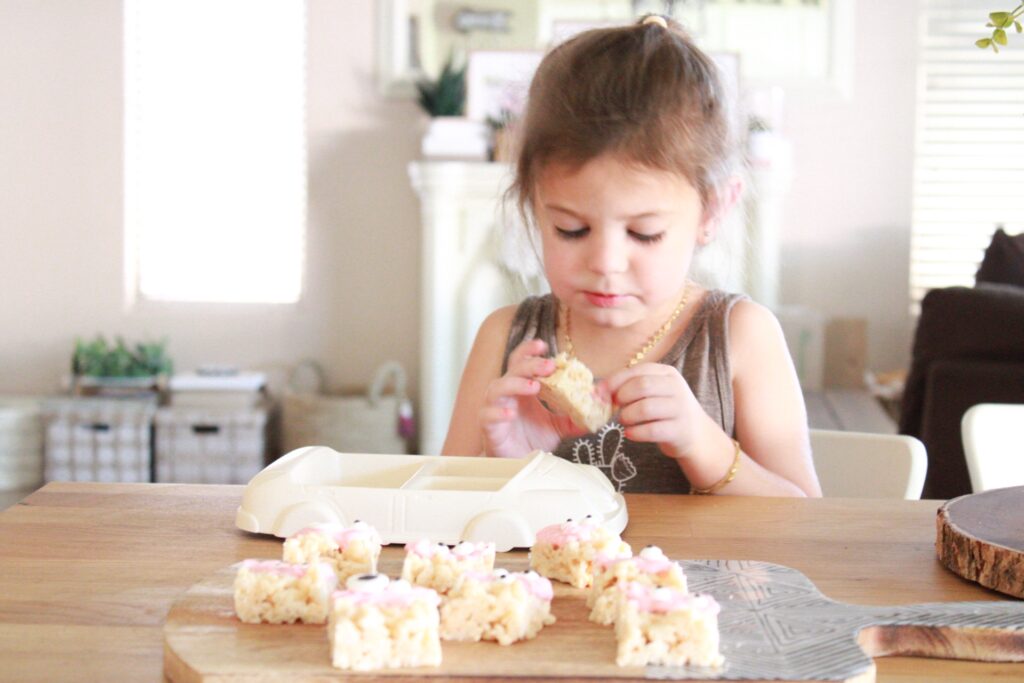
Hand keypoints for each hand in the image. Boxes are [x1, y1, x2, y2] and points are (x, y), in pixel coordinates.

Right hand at [480, 339, 583, 457]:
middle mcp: (507, 394)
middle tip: (549, 366)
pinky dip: (498, 412)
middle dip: (531, 364)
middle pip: (513, 369)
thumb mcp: (560, 426)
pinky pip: (488, 414)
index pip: (522, 361)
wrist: (518, 465)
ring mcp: (494, 408)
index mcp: (522, 388)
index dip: (529, 350)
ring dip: (515, 384)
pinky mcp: (488, 426)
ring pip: (497, 388)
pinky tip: (511, 414)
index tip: (544, 345)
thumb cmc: (533, 440)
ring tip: (534, 386)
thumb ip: (577, 416)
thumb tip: (600, 406)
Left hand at [602, 362, 705, 460]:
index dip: (614, 381)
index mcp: (667, 373)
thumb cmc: (665, 410)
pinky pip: (652, 430)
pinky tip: (630, 434)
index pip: (636, 371)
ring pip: (645, 408)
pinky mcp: (679, 431)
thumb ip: (630, 387)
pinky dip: (635, 433)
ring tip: (624, 421)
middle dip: (622, 397)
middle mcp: (676, 388)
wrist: (696, 434)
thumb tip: (597, 391)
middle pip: (641, 386)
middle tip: (615, 408)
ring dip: (627, 416)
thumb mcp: (654, 392)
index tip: (599, 392)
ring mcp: (680, 409)